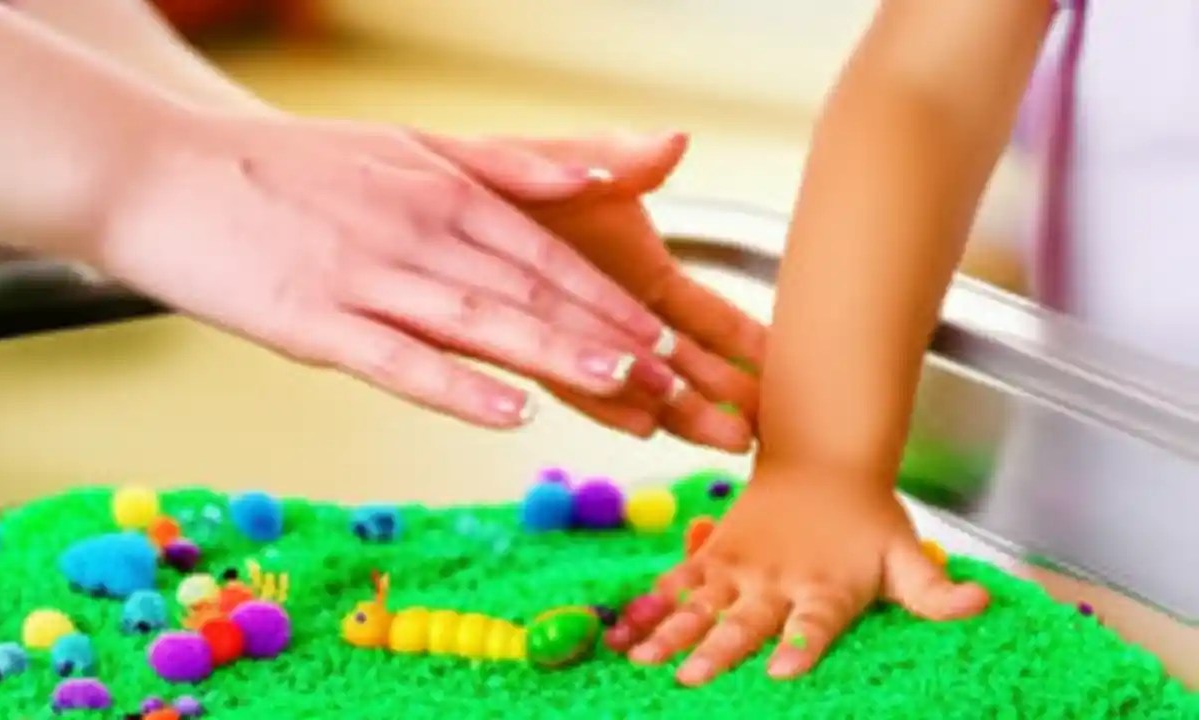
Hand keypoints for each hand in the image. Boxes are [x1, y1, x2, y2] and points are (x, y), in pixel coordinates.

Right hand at [91, 111, 684, 427]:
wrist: (164, 171)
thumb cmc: (287, 166)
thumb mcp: (403, 146)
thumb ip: (499, 165)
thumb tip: (591, 177)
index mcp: (440, 189)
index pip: (545, 251)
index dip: (607, 296)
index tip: (661, 335)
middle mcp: (416, 229)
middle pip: (530, 289)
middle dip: (606, 335)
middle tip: (671, 377)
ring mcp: (366, 276)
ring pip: (480, 321)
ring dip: (557, 354)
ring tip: (624, 386)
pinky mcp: (313, 321)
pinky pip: (399, 361)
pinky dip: (458, 388)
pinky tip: (510, 413)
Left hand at [427, 132, 764, 451]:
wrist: (423, 196)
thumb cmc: (500, 176)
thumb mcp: (562, 162)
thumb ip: (615, 160)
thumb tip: (674, 143)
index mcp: (639, 270)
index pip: (708, 315)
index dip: (747, 340)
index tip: (788, 364)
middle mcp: (614, 312)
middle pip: (685, 361)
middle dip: (725, 392)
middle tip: (767, 425)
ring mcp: (576, 338)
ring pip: (639, 381)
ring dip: (681, 409)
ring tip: (727, 440)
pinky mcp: (529, 352)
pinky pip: (576, 382)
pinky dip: (610, 401)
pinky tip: (644, 423)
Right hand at [604, 467, 989, 684]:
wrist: (824, 462)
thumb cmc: (866, 521)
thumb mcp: (905, 554)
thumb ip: (935, 590)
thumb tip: (980, 603)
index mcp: (826, 588)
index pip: (814, 624)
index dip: (799, 646)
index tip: (783, 671)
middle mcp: (778, 580)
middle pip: (745, 622)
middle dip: (717, 651)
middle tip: (692, 678)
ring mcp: (740, 568)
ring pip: (701, 605)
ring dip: (671, 632)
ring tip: (641, 659)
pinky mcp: (715, 555)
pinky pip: (679, 579)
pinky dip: (652, 603)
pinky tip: (625, 630)